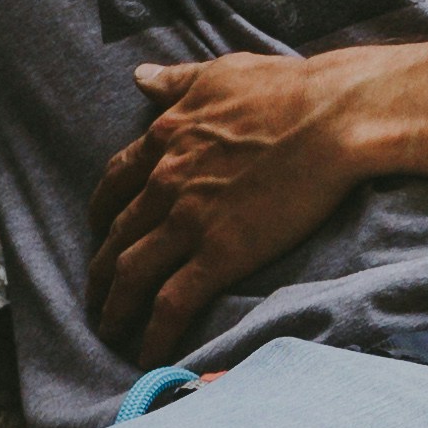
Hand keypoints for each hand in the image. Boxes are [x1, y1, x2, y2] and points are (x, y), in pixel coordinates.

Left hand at [88, 45, 389, 342]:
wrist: (331, 117)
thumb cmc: (286, 88)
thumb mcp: (219, 72)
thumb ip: (175, 81)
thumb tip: (140, 76)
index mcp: (165, 139)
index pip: (116, 183)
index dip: (102, 213)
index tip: (99, 232)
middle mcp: (166, 182)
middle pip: (117, 235)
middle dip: (100, 270)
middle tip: (95, 294)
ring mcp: (189, 220)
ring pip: (132, 273)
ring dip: (115, 307)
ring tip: (110, 330)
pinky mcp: (220, 254)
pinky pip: (173, 302)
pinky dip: (154, 333)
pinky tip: (148, 355)